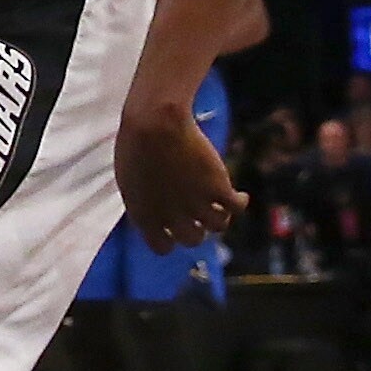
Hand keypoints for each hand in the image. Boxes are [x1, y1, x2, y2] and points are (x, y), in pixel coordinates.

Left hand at [116, 95, 242, 250]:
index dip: (169, 238)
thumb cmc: (136, 144)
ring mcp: (197, 205)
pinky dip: (241, 202)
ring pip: (218, 225)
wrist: (155, 124)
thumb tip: (153, 212)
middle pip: (192, 238)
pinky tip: (240, 195)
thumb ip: (142, 200)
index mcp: (145, 216)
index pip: (161, 246)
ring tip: (219, 204)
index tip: (172, 230)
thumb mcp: (129, 178)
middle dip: (195, 228)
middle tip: (197, 215)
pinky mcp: (218, 189)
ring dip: (218, 215)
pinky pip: (237, 207)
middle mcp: (172, 217)